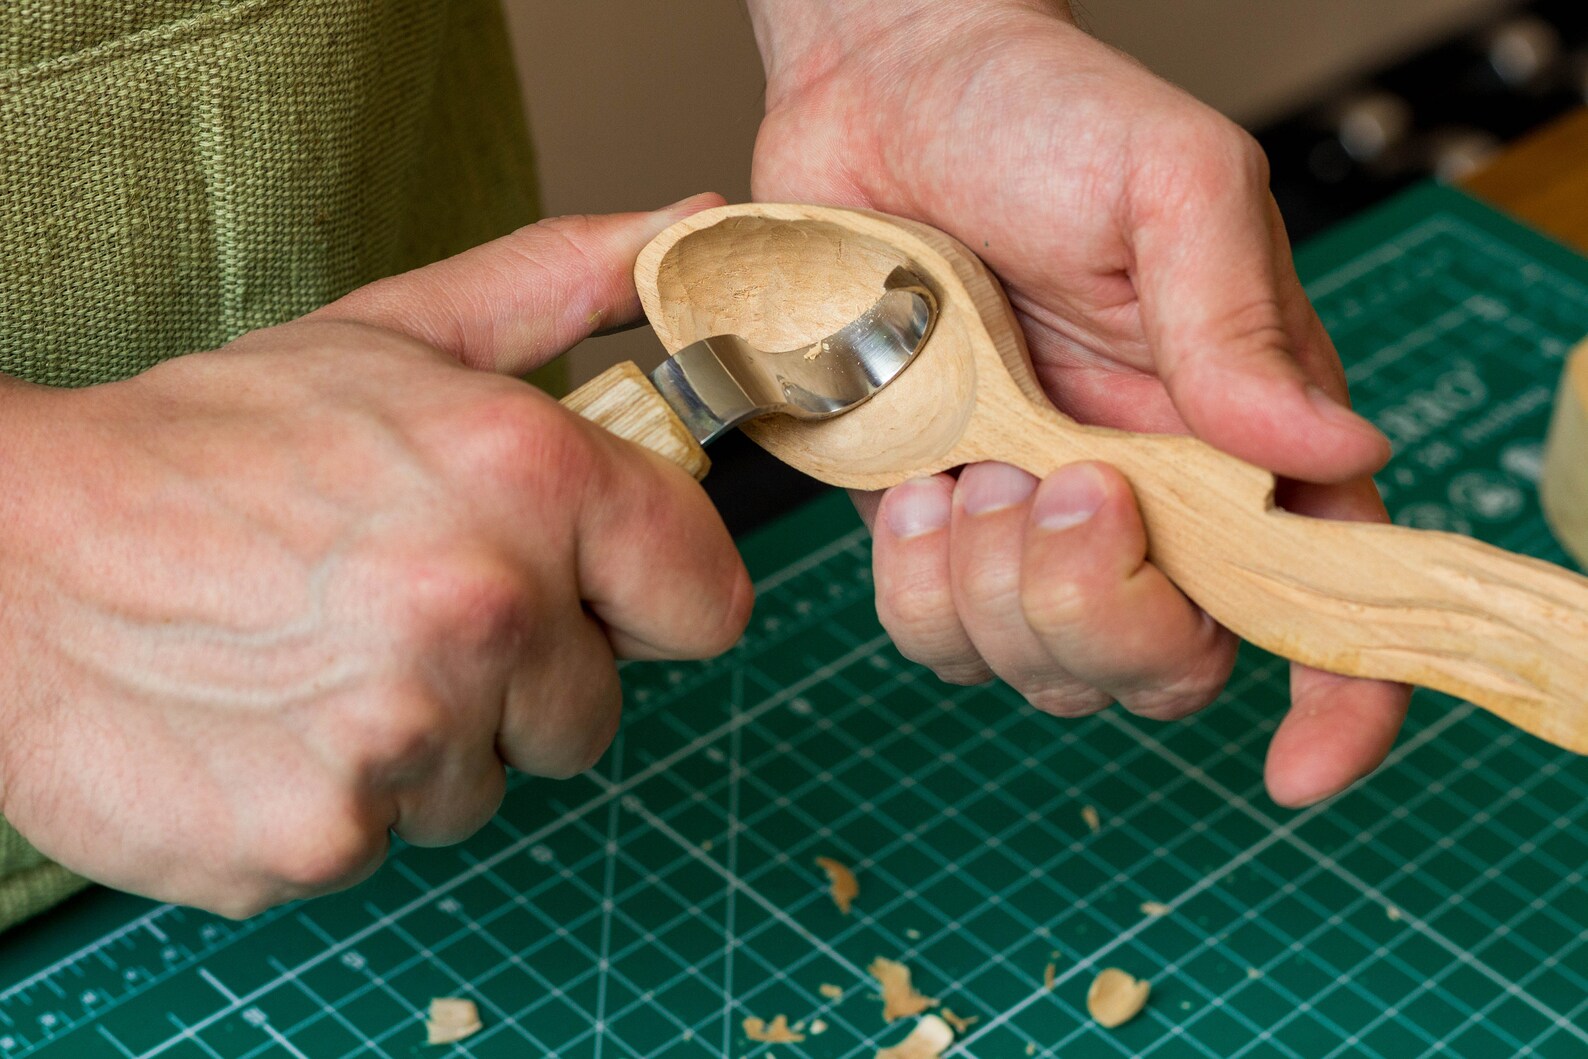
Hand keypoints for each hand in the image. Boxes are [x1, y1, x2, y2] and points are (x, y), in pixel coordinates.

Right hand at [0, 196, 750, 915]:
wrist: (6, 556)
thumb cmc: (212, 445)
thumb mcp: (396, 334)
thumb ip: (563, 286)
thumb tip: (696, 227)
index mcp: (530, 477)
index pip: (707, 599)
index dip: (648, 599)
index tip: (587, 591)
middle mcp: (485, 607)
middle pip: (593, 712)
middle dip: (519, 679)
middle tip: (398, 611)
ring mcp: (405, 733)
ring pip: (491, 785)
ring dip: (427, 742)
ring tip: (320, 660)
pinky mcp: (323, 836)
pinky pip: (392, 838)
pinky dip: (341, 800)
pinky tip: (269, 724)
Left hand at [746, 0, 1409, 804]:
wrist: (883, 95)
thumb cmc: (1044, 117)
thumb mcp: (1173, 187)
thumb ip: (1238, 327)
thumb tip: (1333, 455)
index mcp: (1242, 433)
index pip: (1323, 595)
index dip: (1336, 700)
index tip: (1300, 765)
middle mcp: (1148, 500)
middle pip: (1167, 666)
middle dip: (1111, 618)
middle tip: (1067, 485)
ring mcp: (1030, 522)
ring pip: (1043, 669)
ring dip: (1002, 598)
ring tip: (970, 470)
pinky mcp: (928, 523)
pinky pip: (933, 636)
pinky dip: (917, 590)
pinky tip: (912, 488)